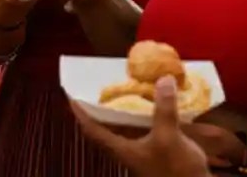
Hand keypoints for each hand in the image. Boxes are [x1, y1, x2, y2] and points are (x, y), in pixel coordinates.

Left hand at [70, 75, 215, 176]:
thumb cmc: (175, 171)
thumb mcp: (168, 137)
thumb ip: (163, 109)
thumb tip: (163, 79)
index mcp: (122, 150)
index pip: (93, 130)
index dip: (81, 114)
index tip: (72, 98)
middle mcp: (129, 153)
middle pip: (108, 129)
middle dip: (104, 110)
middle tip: (101, 89)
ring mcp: (145, 156)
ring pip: (129, 131)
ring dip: (128, 113)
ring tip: (128, 93)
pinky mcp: (160, 156)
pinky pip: (148, 132)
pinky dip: (149, 119)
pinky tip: (159, 108)